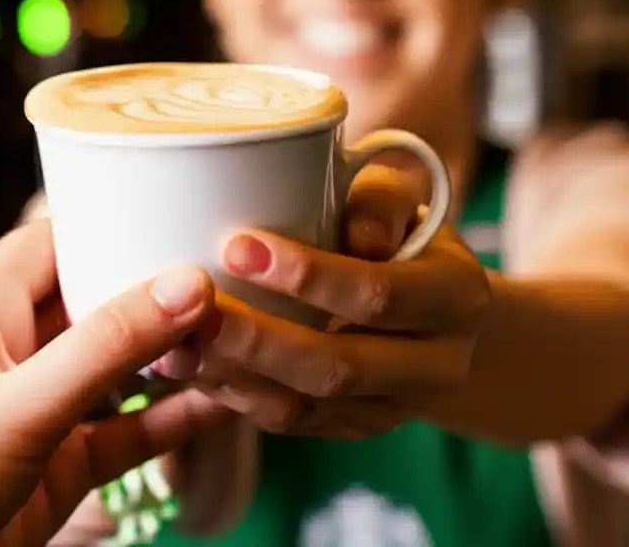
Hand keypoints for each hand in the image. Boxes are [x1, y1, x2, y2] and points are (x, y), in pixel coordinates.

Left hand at [164, 166, 491, 438]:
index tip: (235, 245)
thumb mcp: (400, 199)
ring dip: (233, 376)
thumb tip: (356, 233)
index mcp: (456, 297)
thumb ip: (380, 198)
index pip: (377, 293)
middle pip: (337, 366)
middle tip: (193, 309)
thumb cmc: (396, 231)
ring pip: (305, 406)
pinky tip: (187, 367)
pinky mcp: (350, 429)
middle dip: (256, 340)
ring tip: (173, 344)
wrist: (431, 309)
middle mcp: (436, 365)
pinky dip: (233, 397)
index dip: (307, 274)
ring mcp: (393, 408)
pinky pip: (288, 422)